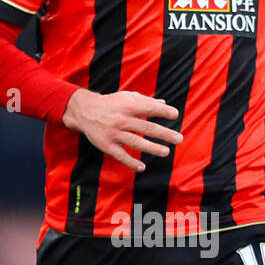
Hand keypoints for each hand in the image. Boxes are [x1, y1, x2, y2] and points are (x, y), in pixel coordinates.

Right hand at [62, 89, 182, 171]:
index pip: (149, 108)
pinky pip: (121, 155)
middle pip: (146, 128)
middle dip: (164, 134)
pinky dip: (131, 162)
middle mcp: (122, 119)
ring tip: (166, 152)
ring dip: (152, 148)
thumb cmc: (111, 104)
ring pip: (136, 142)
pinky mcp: (107, 145)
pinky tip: (142, 167)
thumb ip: (146, 101)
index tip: (175, 115)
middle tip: (179, 139)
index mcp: (128, 106)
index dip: (163, 111)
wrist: (85, 111)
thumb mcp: (127, 97)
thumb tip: (164, 104)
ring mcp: (114, 133)